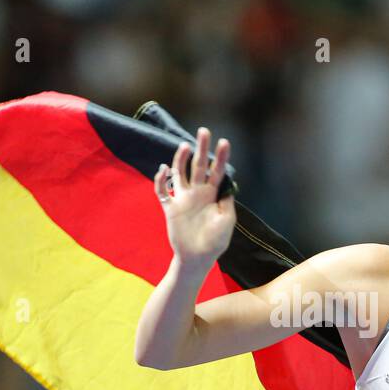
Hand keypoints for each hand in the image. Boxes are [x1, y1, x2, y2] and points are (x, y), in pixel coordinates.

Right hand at [153, 127, 234, 265]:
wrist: (198, 258)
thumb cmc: (216, 242)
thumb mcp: (227, 220)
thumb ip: (227, 201)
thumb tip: (227, 184)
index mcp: (212, 195)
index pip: (217, 171)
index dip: (221, 157)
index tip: (224, 141)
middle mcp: (197, 193)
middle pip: (199, 165)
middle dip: (201, 149)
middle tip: (204, 131)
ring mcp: (183, 199)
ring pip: (180, 173)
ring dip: (181, 159)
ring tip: (185, 145)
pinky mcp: (170, 208)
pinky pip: (162, 191)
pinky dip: (160, 180)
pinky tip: (163, 170)